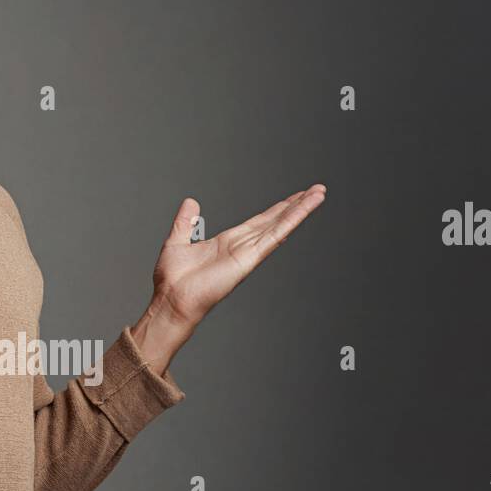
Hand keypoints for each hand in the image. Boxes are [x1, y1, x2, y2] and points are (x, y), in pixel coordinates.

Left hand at [151, 185, 326, 331]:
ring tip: (319, 193)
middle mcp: (241, 247)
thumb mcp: (177, 241)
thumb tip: (191, 203)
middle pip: (275, 221)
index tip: (293, 197)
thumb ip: (185, 222)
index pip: (258, 221)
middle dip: (295, 206)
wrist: (171, 300)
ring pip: (280, 226)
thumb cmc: (172, 280)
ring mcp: (248, 253)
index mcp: (227, 242)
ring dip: (301, 209)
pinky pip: (274, 236)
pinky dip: (290, 222)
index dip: (276, 209)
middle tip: (317, 190)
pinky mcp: (249, 259)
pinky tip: (304, 208)